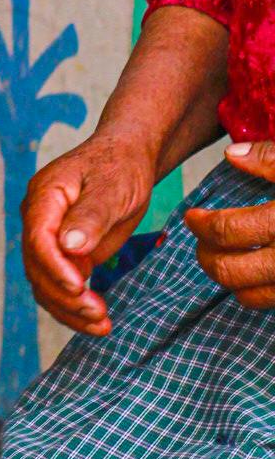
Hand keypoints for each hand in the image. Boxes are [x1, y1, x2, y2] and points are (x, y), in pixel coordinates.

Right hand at [22, 133, 155, 337]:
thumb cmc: (120, 166)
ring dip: (69, 310)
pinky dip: (75, 307)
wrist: (126, 159)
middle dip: (65, 296)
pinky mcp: (63, 254)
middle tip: (99, 314)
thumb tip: (69, 247)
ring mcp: (48, 239)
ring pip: (44, 284)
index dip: (55, 267)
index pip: (38, 238)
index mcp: (43, 197)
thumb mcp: (112, 188)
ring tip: (103, 324)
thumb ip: (91, 216)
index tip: (80, 288)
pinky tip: (99, 321)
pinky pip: (59, 287)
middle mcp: (38, 219)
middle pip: (37, 267)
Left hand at [187, 143, 274, 308]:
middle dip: (205, 256)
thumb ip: (269, 158)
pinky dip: (252, 291)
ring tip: (219, 255)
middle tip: (200, 239)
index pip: (229, 231)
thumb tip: (230, 155)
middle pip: (230, 270)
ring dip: (226, 277)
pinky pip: (269, 302)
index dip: (202, 225)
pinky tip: (249, 270)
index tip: (192, 218)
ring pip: (249, 294)